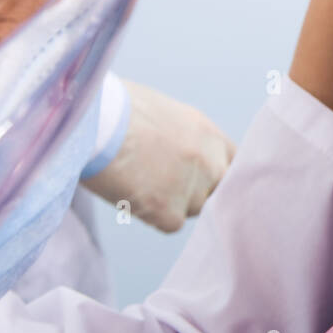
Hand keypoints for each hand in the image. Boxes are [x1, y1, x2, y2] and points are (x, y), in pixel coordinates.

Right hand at [82, 79, 234, 232]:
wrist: (98, 122)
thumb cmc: (116, 109)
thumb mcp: (164, 112)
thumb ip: (183, 137)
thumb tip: (177, 153)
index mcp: (208, 134)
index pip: (234, 163)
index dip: (218, 173)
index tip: (202, 177)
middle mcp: (210, 162)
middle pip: (218, 190)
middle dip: (198, 191)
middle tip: (163, 183)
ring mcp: (193, 189)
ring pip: (192, 209)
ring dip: (171, 203)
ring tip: (138, 181)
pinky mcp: (169, 212)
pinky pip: (169, 223)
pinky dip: (151, 215)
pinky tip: (131, 192)